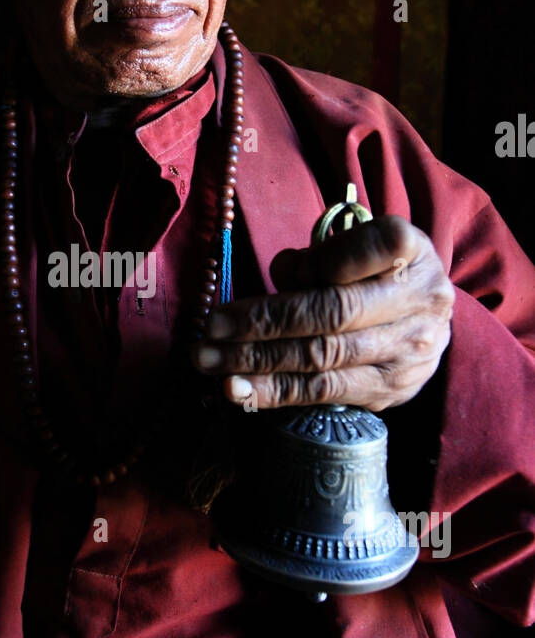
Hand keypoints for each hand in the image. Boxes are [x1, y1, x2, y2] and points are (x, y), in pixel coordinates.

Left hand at [192, 216, 453, 411]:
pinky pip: (324, 393)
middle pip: (334, 313)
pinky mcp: (390, 390)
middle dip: (264, 321)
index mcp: (411, 251)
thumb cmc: (374, 271)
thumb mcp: (356, 244)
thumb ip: (319, 254)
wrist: (426, 320)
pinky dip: (275, 392)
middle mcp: (419, 302)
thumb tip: (283, 276)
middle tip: (211, 328)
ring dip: (258, 362)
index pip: (372, 248)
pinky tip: (238, 390)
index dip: (325, 261)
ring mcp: (408, 351)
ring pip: (323, 358)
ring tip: (211, 362)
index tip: (282, 271)